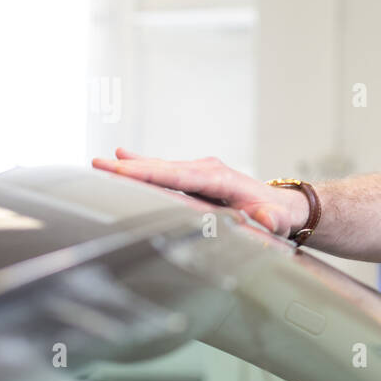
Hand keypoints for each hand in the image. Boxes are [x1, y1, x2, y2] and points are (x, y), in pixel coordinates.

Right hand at [90, 148, 305, 236]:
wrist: (282, 206)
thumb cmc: (277, 215)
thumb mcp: (277, 221)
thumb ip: (271, 222)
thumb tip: (267, 221)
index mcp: (220, 179)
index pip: (178, 175)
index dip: (150, 173)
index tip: (124, 170)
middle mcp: (206, 170)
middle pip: (162, 168)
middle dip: (130, 167)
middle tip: (98, 164)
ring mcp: (199, 172)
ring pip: (160, 168)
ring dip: (130, 167)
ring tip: (99, 163)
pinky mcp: (195, 178)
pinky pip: (164, 172)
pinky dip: (142, 166)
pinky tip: (120, 159)